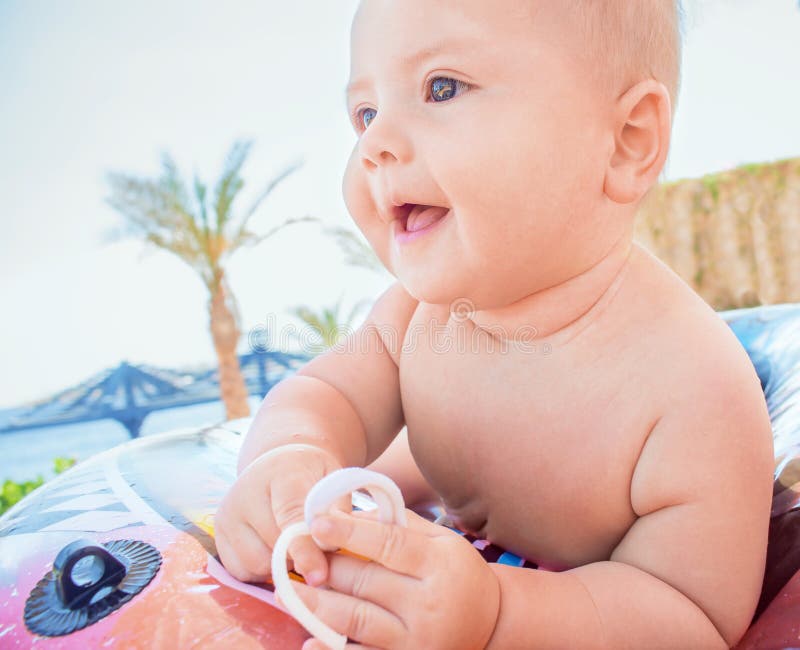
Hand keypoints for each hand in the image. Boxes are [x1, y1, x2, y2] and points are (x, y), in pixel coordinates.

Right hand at [215, 444, 347, 584]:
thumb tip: (325, 546)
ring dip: (281, 565)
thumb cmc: (312, 476)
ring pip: (257, 564)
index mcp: (282, 473)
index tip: (318, 575)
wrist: (280, 464)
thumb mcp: (333, 483)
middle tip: (317, 549)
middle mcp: (246, 492)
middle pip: (274, 546)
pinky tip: (274, 550)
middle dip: (301, 557)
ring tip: (295, 545)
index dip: (304, 547)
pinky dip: (262, 571)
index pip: (290, 515)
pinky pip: (242, 572)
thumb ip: (336, 513)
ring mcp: (228, 513)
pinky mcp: (218, 534)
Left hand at [290, 509, 500, 649]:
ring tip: (289, 592)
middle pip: (366, 581)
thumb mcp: (442, 542)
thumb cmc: (458, 572)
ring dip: (317, 605)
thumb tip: (354, 507)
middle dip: (326, 566)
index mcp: (438, 565)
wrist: (491, 624)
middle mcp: (428, 603)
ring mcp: (416, 639)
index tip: (317, 522)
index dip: (351, 532)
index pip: (389, 544)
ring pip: (357, 619)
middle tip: (292, 554)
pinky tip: (308, 641)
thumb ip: (402, 524)